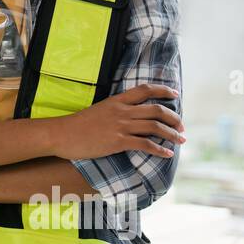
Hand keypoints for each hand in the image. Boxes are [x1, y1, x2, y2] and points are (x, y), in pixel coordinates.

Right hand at [53, 84, 183, 160]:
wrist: (61, 134)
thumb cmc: (77, 124)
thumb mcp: (98, 110)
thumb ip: (115, 110)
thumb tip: (129, 116)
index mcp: (117, 101)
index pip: (145, 90)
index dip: (163, 91)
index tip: (175, 95)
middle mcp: (122, 111)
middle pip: (156, 110)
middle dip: (174, 118)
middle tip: (182, 126)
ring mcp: (120, 126)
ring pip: (154, 127)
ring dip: (172, 134)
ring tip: (181, 139)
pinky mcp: (118, 142)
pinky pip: (145, 144)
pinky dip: (160, 149)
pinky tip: (168, 154)